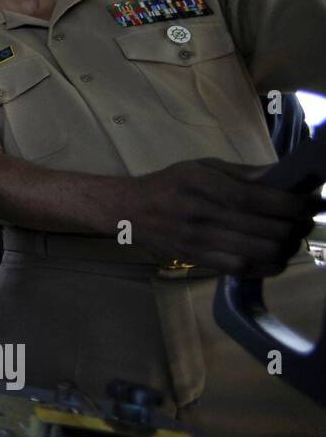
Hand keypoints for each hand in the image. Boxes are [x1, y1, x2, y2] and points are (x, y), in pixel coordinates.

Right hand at [124, 158, 321, 275]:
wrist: (129, 211)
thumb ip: (242, 173)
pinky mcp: (197, 260)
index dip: (290, 203)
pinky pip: (241, 269)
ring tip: (291, 237)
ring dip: (284, 247)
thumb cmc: (169, 184)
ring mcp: (198, 241)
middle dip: (294, 225)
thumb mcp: (201, 167)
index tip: (311, 201)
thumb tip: (282, 177)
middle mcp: (199, 215)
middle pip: (262, 229)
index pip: (255, 199)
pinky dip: (267, 266)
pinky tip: (275, 257)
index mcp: (201, 185)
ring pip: (257, 252)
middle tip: (304, 219)